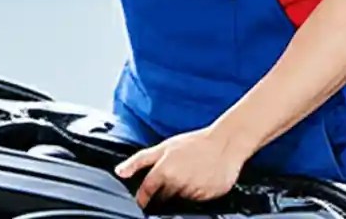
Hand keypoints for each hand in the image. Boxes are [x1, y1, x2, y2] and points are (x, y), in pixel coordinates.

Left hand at [114, 128, 246, 207]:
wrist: (226, 143)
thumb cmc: (195, 143)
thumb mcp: (163, 147)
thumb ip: (138, 161)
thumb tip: (119, 172)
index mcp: (163, 172)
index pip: (146, 193)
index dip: (142, 197)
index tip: (143, 200)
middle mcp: (177, 184)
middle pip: (163, 198)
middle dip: (164, 192)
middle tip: (175, 176)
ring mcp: (193, 192)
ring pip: (180, 200)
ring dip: (182, 192)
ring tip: (191, 174)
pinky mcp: (207, 197)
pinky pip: (197, 201)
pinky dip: (197, 193)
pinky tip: (201, 179)